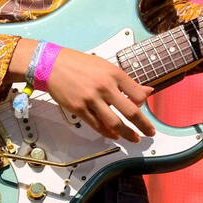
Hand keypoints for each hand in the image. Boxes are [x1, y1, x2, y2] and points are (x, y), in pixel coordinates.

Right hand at [7, 39, 155, 141]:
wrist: (51, 64)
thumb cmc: (78, 64)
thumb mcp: (105, 66)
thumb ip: (125, 81)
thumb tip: (146, 91)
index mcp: (113, 73)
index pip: (137, 93)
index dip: (144, 103)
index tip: (145, 107)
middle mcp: (104, 86)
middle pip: (131, 111)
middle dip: (144, 125)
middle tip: (150, 132)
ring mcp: (91, 99)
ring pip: (115, 123)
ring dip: (127, 134)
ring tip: (133, 138)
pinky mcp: (79, 108)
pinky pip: (97, 125)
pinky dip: (108, 133)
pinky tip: (114, 135)